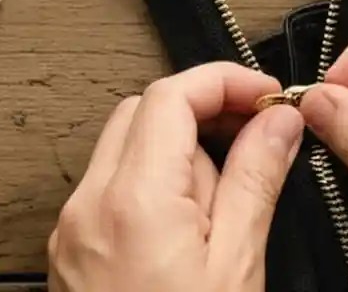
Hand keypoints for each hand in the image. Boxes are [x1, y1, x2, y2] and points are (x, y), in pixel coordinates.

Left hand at [49, 62, 304, 291]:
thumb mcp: (238, 266)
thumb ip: (256, 180)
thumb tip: (277, 122)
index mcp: (132, 201)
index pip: (171, 96)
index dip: (222, 82)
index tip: (263, 96)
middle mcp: (89, 206)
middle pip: (142, 114)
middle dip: (201, 119)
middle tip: (253, 146)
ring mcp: (72, 231)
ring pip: (125, 151)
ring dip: (178, 160)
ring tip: (220, 218)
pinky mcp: (70, 254)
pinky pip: (111, 193)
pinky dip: (152, 192)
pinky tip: (189, 239)